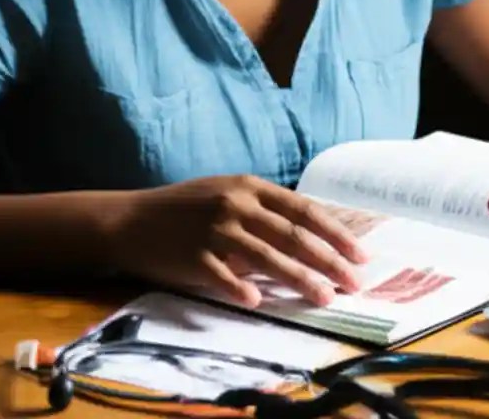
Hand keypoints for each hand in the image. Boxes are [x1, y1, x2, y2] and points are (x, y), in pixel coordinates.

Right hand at [107, 175, 367, 307]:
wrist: (129, 220)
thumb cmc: (185, 210)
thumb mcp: (227, 195)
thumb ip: (265, 212)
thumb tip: (313, 237)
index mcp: (250, 186)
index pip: (305, 210)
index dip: (336, 233)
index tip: (360, 254)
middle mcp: (235, 204)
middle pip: (294, 235)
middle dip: (329, 261)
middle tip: (353, 283)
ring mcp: (213, 229)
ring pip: (267, 257)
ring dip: (300, 280)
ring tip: (323, 298)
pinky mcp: (191, 255)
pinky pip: (222, 275)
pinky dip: (241, 289)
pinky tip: (258, 302)